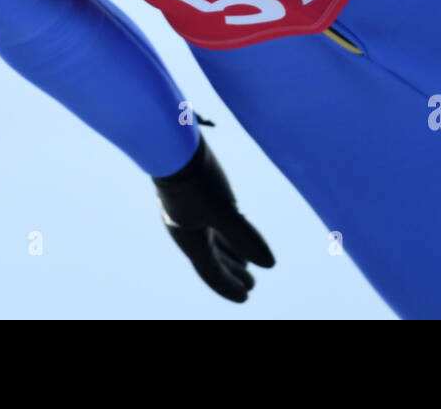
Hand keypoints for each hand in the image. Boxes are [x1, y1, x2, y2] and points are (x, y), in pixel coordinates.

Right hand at [152, 137, 274, 301]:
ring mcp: (190, 212)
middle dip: (232, 272)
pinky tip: (235, 225)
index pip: (211, 272)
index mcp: (190, 239)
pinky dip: (225, 232)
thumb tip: (270, 265)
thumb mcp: (223, 209)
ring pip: (212, 240)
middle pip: (212, 259)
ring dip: (229, 253)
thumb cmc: (194, 179)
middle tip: (252, 284)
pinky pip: (211, 222)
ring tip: (245, 263)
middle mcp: (187, 229)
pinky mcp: (194, 195)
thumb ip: (244, 237)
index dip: (229, 286)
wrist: (170, 144)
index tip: (246, 297)